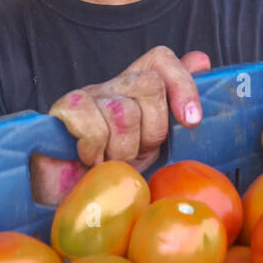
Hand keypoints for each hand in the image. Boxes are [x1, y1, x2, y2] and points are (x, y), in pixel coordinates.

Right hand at [48, 46, 211, 168]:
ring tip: (111, 163)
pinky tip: (89, 161)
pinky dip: (95, 152)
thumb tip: (200, 60)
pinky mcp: (62, 110)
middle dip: (151, 131)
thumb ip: (175, 104)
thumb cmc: (113, 176)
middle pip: (149, 85)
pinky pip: (92, 126)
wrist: (71, 202)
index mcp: (135, 91)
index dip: (182, 85)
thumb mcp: (154, 144)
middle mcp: (111, 87)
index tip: (191, 121)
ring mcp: (86, 96)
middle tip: (136, 154)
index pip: (160, 60)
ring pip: (124, 111)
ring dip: (121, 150)